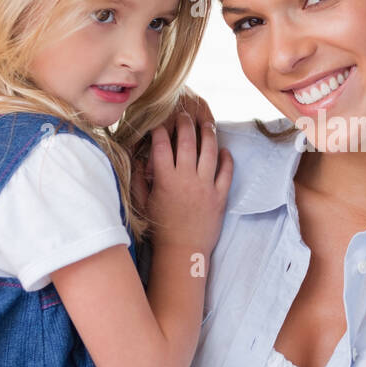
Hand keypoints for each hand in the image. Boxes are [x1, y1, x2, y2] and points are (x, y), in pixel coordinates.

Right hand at [144, 97, 231, 256]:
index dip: (160, 131)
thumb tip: (138, 158)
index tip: (158, 124)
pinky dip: (227, 159)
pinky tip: (224, 150)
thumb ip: (139, 179)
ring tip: (207, 124)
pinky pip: (226, 172)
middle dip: (185, 124)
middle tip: (184, 115)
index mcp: (165, 179)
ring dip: (208, 134)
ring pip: (210, 152)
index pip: (162, 146)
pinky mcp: (220, 196)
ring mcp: (206, 187)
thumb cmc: (160, 229)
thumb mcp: (143, 203)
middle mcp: (187, 179)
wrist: (183, 251)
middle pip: (188, 142)